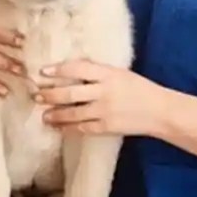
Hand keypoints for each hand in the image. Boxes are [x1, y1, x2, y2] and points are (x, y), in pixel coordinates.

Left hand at [34, 59, 166, 136]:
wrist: (160, 110)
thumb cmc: (139, 88)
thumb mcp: (119, 73)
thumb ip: (98, 72)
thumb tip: (70, 71)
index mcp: (108, 74)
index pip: (77, 69)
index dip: (58, 70)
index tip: (42, 71)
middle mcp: (104, 91)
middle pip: (70, 93)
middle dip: (50, 94)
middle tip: (36, 95)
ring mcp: (105, 111)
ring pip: (73, 113)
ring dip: (55, 114)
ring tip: (43, 115)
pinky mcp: (106, 127)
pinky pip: (82, 128)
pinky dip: (68, 128)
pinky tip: (58, 128)